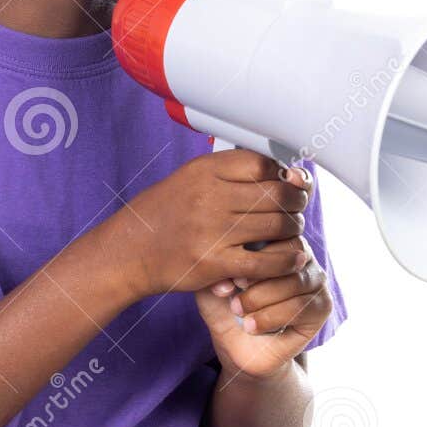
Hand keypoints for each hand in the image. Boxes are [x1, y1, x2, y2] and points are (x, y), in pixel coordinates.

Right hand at [102, 148, 310, 299]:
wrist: (128, 252)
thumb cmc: (161, 214)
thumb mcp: (188, 179)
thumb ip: (226, 174)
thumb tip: (274, 170)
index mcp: (204, 170)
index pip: (261, 163)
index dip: (282, 172)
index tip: (289, 180)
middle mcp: (209, 196)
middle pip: (275, 193)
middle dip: (296, 200)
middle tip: (298, 206)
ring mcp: (212, 230)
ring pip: (276, 225)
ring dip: (293, 228)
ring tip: (293, 230)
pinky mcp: (214, 263)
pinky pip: (265, 262)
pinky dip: (286, 261)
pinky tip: (294, 258)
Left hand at [196, 171, 332, 378]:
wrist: (236, 345)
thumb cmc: (222, 304)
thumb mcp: (213, 277)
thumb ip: (219, 257)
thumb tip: (231, 254)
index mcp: (277, 236)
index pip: (276, 226)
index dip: (254, 247)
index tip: (231, 271)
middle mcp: (301, 252)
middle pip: (290, 249)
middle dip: (259, 271)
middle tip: (235, 286)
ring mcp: (315, 278)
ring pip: (294, 279)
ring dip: (261, 297)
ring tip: (237, 309)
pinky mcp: (322, 306)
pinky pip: (301, 305)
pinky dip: (271, 317)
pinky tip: (251, 325)